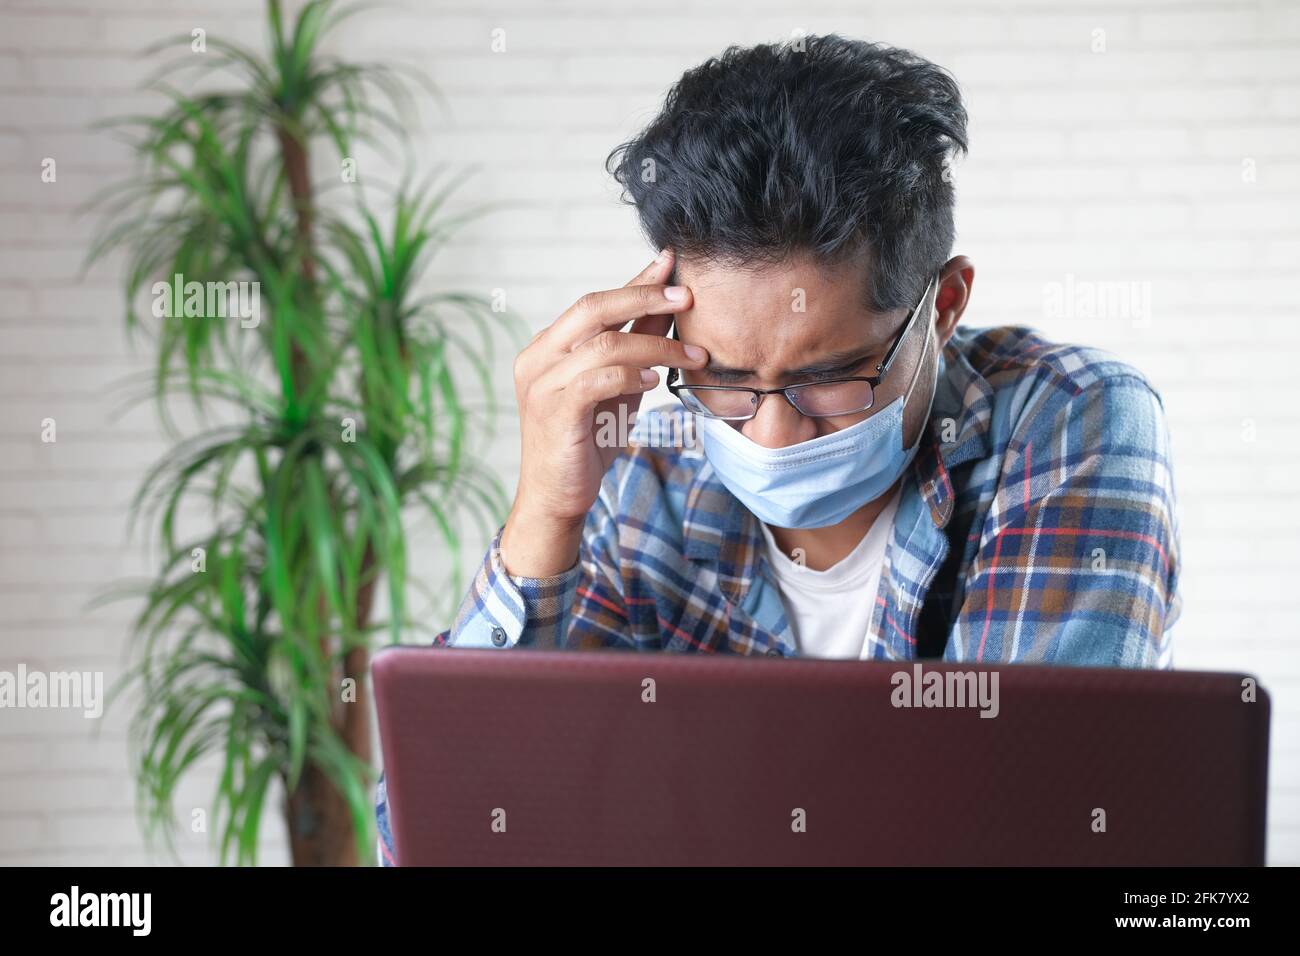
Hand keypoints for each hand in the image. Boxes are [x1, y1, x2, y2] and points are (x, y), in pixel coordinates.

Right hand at [499, 249, 707, 576]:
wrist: (557, 497)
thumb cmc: (587, 440)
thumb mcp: (619, 385)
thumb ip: (637, 345)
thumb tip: (669, 305)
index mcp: (548, 346)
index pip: (595, 302)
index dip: (635, 281)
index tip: (671, 265)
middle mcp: (537, 358)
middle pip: (592, 308)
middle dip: (644, 296)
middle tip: (687, 297)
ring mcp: (541, 384)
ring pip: (603, 345)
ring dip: (655, 345)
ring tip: (690, 356)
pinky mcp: (553, 412)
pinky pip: (597, 380)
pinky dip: (631, 374)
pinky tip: (656, 379)